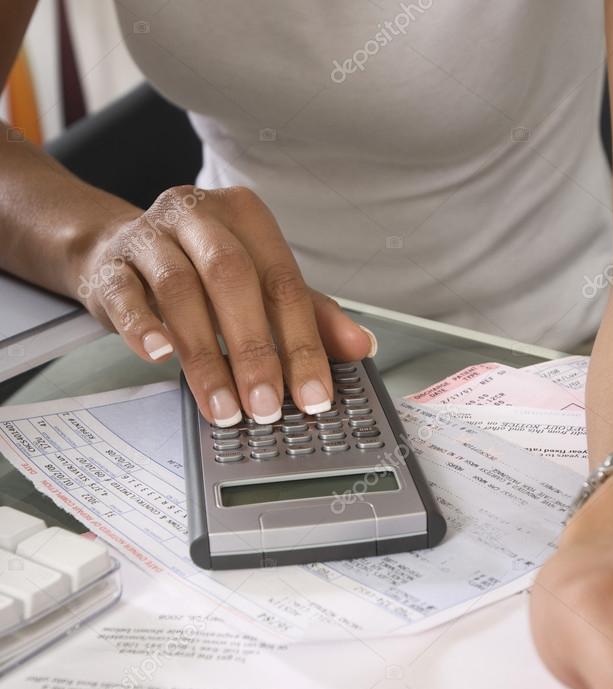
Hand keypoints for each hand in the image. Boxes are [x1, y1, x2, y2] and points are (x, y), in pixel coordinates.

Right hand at [70, 185, 374, 424]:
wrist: (115, 250)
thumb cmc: (197, 268)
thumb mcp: (258, 282)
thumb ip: (310, 313)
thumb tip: (360, 346)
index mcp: (246, 218)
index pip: (284, 283)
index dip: (303, 344)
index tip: (314, 396)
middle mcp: (199, 216)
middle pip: (233, 280)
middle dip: (254, 351)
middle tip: (266, 407)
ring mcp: (150, 235)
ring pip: (180, 290)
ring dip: (205, 357)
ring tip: (223, 406)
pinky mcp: (111, 263)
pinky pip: (125, 293)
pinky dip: (144, 326)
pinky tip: (159, 356)